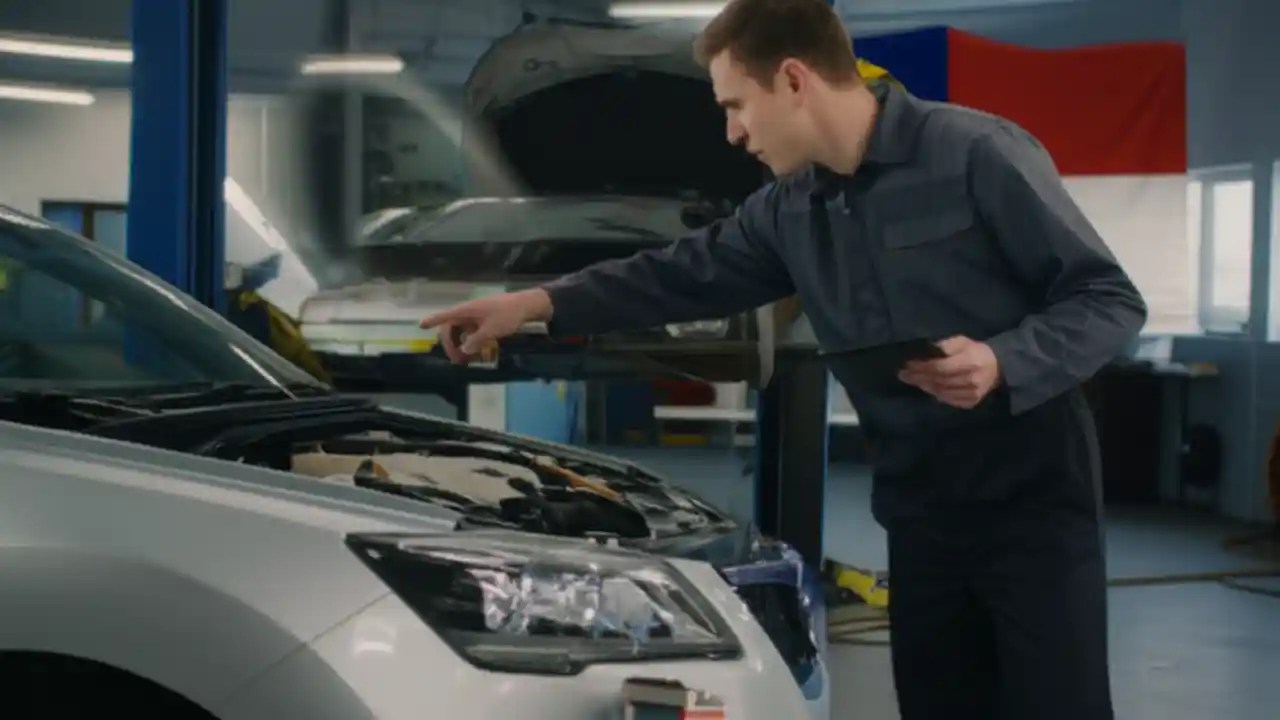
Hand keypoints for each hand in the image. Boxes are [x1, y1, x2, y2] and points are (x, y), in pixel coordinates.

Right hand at [418, 289, 552, 363]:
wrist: (526, 306)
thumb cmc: (507, 315)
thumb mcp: (491, 331)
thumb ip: (476, 340)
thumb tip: (464, 349)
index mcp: (467, 310)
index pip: (445, 316)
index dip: (432, 320)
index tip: (421, 325)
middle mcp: (469, 312)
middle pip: (452, 328)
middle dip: (451, 344)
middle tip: (456, 359)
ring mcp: (477, 316)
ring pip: (462, 331)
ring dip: (461, 345)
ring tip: (466, 359)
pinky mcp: (484, 319)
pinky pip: (472, 331)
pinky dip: (471, 341)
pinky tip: (476, 351)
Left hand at [898, 336, 1000, 408]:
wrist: (997, 367)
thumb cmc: (975, 351)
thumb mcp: (962, 341)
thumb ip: (945, 345)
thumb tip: (927, 350)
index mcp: (970, 361)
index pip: (940, 367)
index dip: (922, 367)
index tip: (907, 365)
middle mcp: (971, 380)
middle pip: (938, 381)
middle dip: (918, 377)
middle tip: (903, 374)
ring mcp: (971, 394)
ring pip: (941, 392)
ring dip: (924, 386)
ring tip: (912, 380)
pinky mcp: (970, 403)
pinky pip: (948, 400)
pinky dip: (935, 394)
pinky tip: (926, 387)